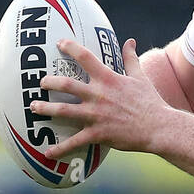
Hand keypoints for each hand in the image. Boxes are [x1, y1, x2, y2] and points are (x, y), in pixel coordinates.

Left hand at [32, 38, 167, 156]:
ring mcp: (96, 115)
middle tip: (41, 82)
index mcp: (108, 79)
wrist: (159, 127)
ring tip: (34, 107)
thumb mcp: (140, 77)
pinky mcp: (97, 134)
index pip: (85, 57)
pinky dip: (59, 148)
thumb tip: (130, 41)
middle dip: (49, 82)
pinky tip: (47, 153)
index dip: (70, 47)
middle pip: (66, 84)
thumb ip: (130, 59)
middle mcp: (98, 95)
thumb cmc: (150, 102)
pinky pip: (74, 142)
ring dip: (46, 108)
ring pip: (63, 110)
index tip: (59, 43)